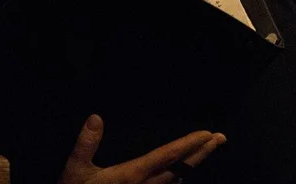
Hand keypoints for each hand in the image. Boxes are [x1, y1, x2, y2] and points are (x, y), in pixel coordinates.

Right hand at [59, 114, 225, 183]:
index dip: (188, 144)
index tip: (207, 134)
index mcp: (133, 174)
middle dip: (201, 153)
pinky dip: (179, 177)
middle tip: (220, 138)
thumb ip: (86, 144)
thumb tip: (96, 118)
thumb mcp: (75, 169)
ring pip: (178, 179)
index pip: (167, 157)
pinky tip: (182, 173)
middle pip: (181, 168)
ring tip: (206, 151)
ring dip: (194, 164)